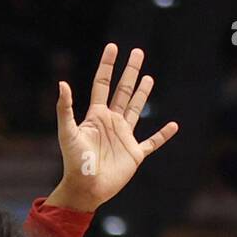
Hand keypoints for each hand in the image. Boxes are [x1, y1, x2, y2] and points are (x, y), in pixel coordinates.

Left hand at [50, 43, 178, 210]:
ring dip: (142, 93)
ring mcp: (124, 137)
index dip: (107, 66)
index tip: (113, 47)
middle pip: (123, 91)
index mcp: (96, 117)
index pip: (102, 85)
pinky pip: (152, 142)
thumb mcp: (68, 133)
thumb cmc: (74, 163)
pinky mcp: (135, 153)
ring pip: (136, 109)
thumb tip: (62, 84)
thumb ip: (65, 109)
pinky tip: (173, 126)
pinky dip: (163, 135)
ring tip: (148, 77)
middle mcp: (111, 123)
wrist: (86, 189)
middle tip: (137, 52)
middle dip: (130, 72)